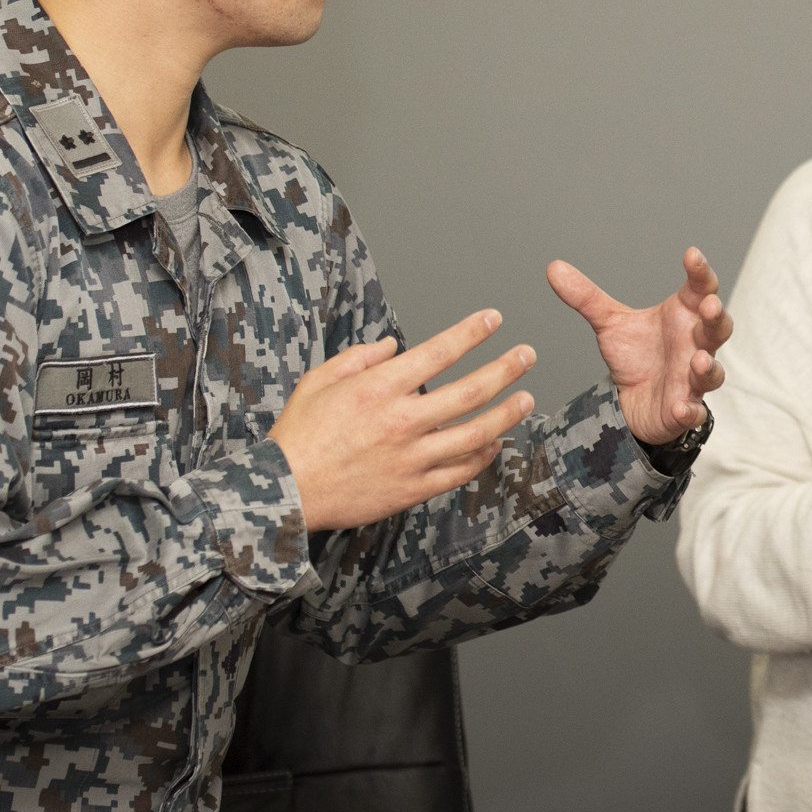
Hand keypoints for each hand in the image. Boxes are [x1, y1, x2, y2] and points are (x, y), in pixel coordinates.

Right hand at [267, 310, 537, 531]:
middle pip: (470, 391)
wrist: (284, 492)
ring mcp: (410, 457)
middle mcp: (400, 421)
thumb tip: (394, 346)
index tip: (493, 319)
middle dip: (505, 369)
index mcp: (377, 389)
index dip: (471, 332)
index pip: (438, 353)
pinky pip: (460, 471)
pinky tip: (496, 443)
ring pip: (475, 433)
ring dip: (507, 414)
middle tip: (526, 355)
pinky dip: (483, 456)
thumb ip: (359, 358)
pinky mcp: (413, 488)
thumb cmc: (298, 435)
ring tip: (527, 399)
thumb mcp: (318, 381)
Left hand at [548, 248, 731, 446]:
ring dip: (709, 366)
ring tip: (699, 360)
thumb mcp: (610, 324)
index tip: (692, 255)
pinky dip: (690, 411)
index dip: (700, 272)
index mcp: (684, 315)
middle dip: (717, 317)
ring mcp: (693, 378)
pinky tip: (680, 409)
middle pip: (718, 328)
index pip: (701, 289)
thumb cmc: (635, 355)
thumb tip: (554, 267)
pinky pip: (694, 412)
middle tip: (709, 306)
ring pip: (713, 372)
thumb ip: (587, 298)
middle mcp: (696, 345)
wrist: (630, 400)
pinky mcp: (685, 409)